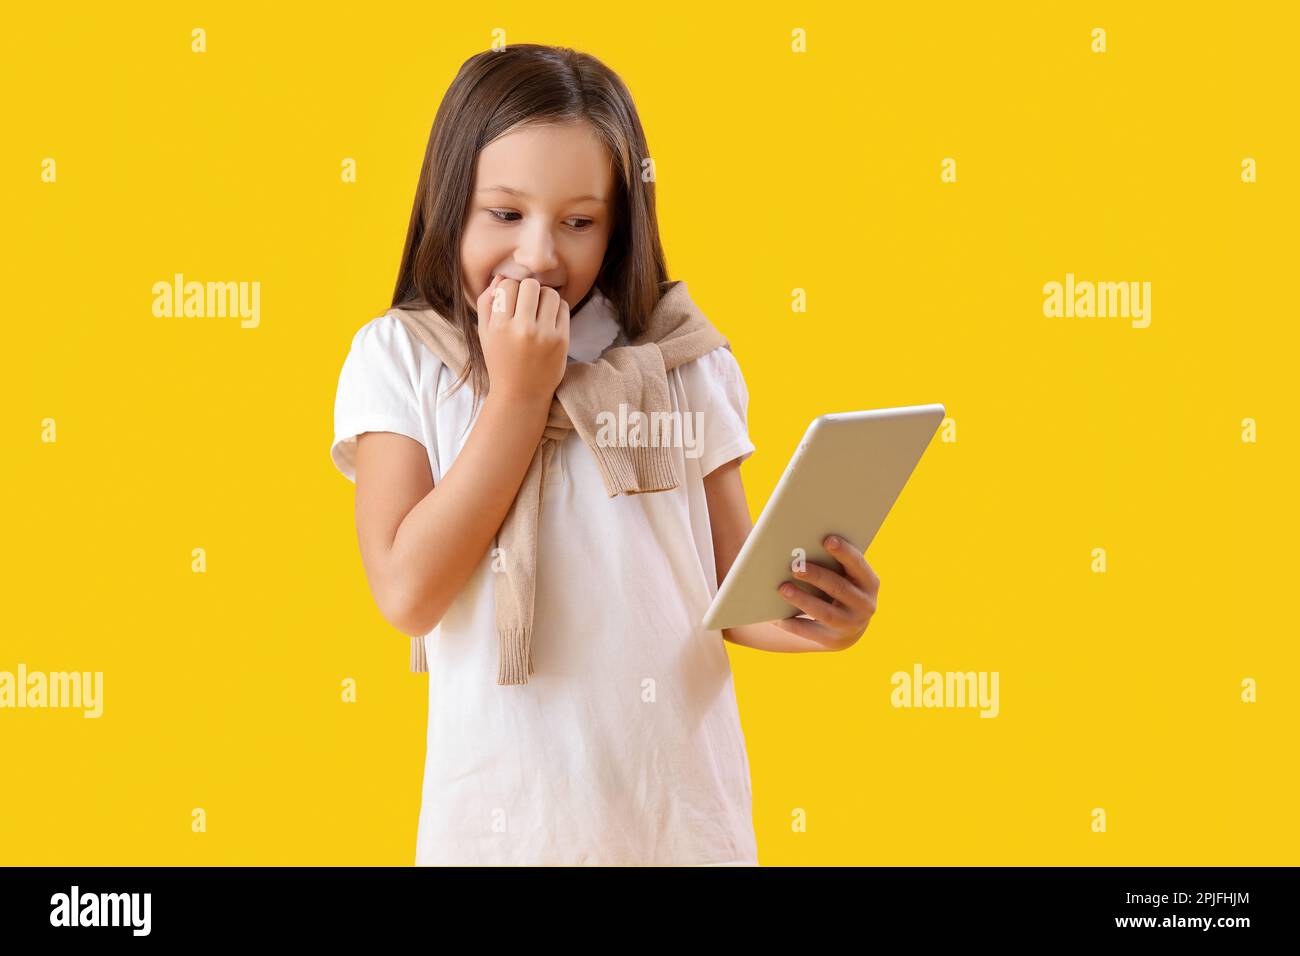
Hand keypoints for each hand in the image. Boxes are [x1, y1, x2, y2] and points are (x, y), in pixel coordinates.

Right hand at [476, 275, 569, 401]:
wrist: (521, 393)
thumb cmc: (500, 361)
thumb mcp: (484, 334)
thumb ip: (486, 303)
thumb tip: (501, 277)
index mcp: (499, 326)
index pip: (508, 285)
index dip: (509, 289)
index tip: (510, 301)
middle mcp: (522, 329)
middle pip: (530, 285)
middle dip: (528, 290)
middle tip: (526, 303)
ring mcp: (545, 335)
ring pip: (549, 293)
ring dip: (544, 296)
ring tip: (538, 309)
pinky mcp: (562, 340)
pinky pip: (563, 307)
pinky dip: (556, 308)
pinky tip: (548, 319)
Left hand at [773, 535, 878, 650]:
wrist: (847, 626)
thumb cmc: (839, 587)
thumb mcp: (844, 575)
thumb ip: (832, 560)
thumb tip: (801, 542)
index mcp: (869, 582)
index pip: (858, 564)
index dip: (844, 552)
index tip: (827, 539)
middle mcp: (865, 605)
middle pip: (838, 587)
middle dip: (816, 576)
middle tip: (794, 566)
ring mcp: (851, 625)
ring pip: (825, 612)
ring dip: (802, 599)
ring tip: (782, 588)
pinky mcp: (834, 640)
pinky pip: (811, 632)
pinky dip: (793, 624)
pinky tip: (777, 616)